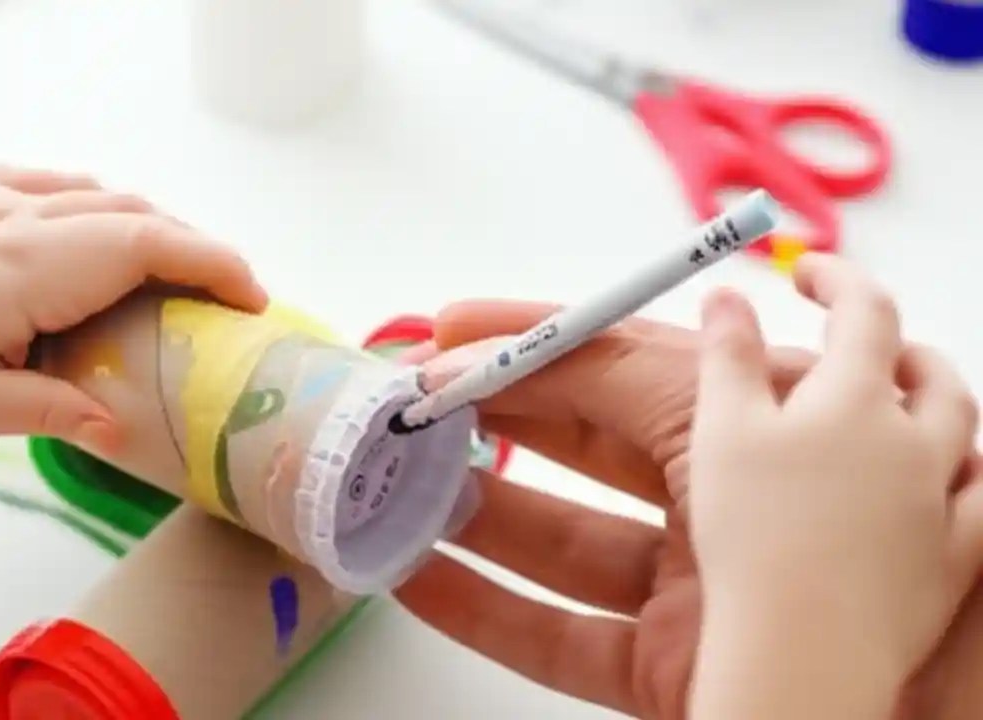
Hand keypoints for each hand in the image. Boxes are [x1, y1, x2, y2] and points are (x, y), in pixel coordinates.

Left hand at [0, 166, 265, 452]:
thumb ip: (51, 412)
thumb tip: (118, 424)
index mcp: (31, 269)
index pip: (150, 246)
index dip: (214, 264)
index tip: (252, 296)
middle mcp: (21, 217)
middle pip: (137, 215)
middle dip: (194, 249)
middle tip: (222, 298)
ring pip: (99, 195)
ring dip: (149, 227)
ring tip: (167, 275)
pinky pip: (54, 183)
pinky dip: (96, 204)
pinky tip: (93, 233)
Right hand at [393, 290, 811, 718]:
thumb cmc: (857, 575)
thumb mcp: (756, 443)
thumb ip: (694, 377)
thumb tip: (705, 297)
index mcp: (766, 439)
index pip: (632, 365)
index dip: (540, 341)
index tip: (454, 330)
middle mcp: (727, 509)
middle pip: (589, 447)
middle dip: (496, 416)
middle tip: (408, 402)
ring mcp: (693, 596)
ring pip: (566, 541)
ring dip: (476, 509)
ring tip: (396, 480)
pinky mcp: (667, 675)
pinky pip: (564, 641)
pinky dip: (486, 612)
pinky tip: (415, 581)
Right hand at [688, 256, 982, 717]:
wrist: (806, 644)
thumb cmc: (760, 537)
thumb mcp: (723, 430)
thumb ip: (728, 355)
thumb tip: (728, 298)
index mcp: (855, 398)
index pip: (862, 310)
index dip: (835, 278)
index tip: (806, 270)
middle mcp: (913, 441)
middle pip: (924, 369)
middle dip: (890, 343)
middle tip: (854, 338)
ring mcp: (939, 502)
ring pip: (961, 430)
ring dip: (932, 400)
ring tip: (903, 399)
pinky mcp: (950, 561)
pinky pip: (978, 506)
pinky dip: (965, 481)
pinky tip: (946, 484)